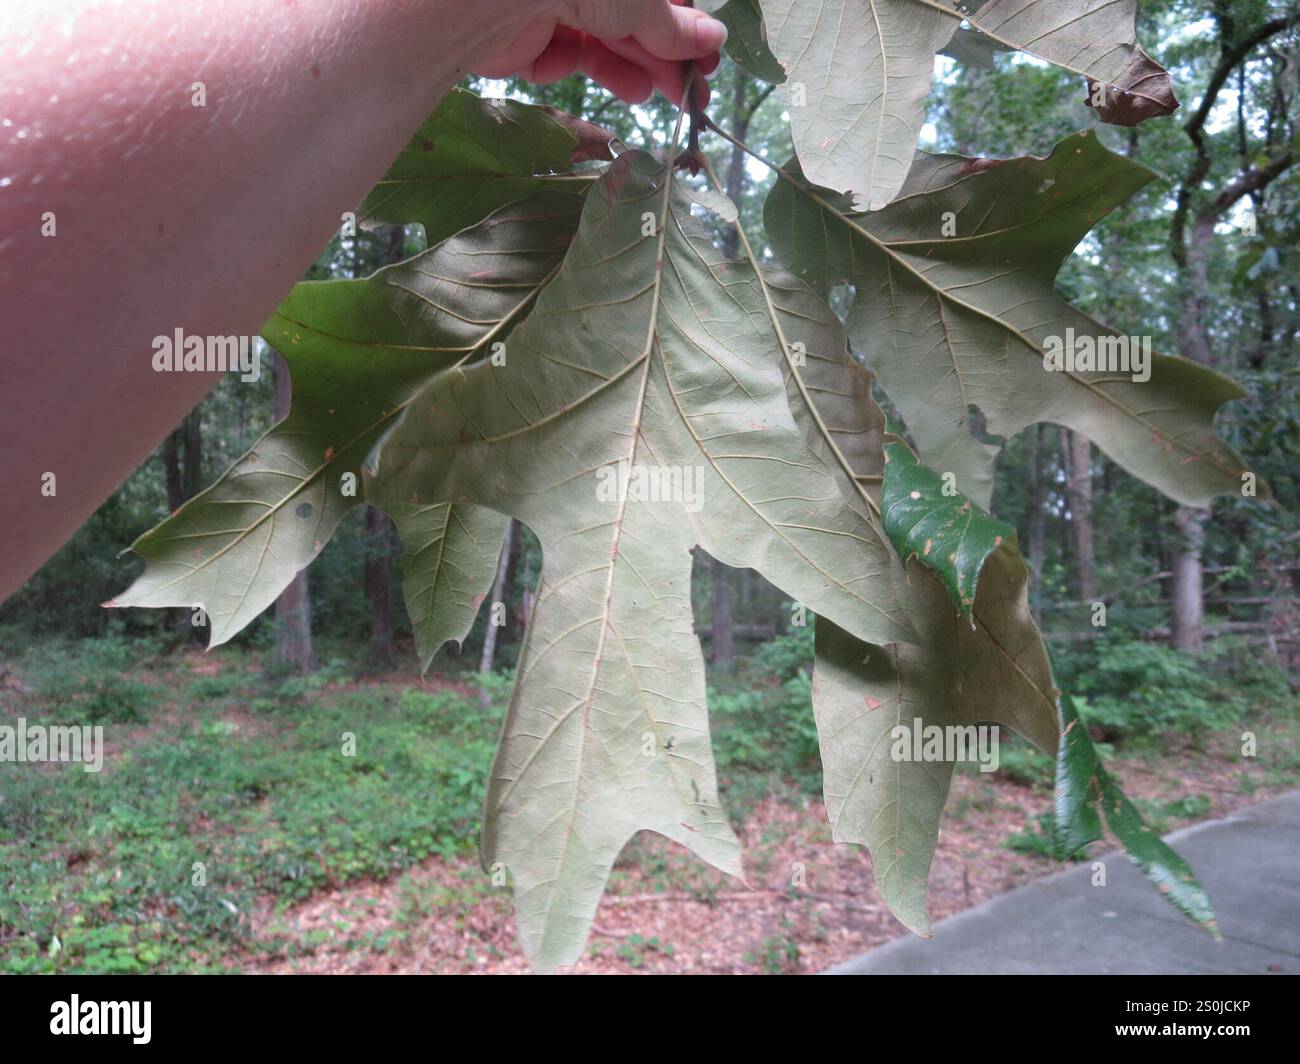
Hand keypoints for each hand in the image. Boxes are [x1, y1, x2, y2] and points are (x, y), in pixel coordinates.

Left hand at [476, 0, 726, 104]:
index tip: (707, 62)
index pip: (660, 1)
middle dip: (663, 58)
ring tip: (650, 95)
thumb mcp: (642, 2)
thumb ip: (674, 27)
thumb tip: (714, 39)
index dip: (685, 30)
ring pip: (599, 43)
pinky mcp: (525, 38)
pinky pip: (558, 55)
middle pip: (632, 23)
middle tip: (693, 97)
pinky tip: (570, 63)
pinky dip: (567, 63)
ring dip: (627, 69)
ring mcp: (553, 5)